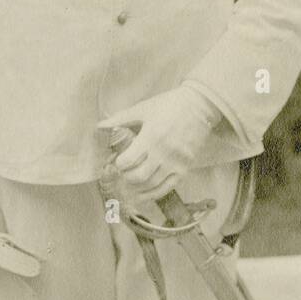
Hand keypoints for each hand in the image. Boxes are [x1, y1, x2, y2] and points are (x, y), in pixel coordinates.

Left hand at [97, 87, 221, 201]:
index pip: (128, 161)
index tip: (117, 161)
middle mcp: (164, 153)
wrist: (200, 106)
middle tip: (122, 173)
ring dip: (137, 188)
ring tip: (130, 183)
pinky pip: (167, 187)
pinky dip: (153, 194)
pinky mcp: (185, 168)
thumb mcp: (143, 108)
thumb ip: (121, 119)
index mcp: (151, 136)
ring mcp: (176, 162)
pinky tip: (144, 194)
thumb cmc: (170, 105)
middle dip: (126, 178)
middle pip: (138, 177)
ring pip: (152, 185)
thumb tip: (100, 125)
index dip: (118, 164)